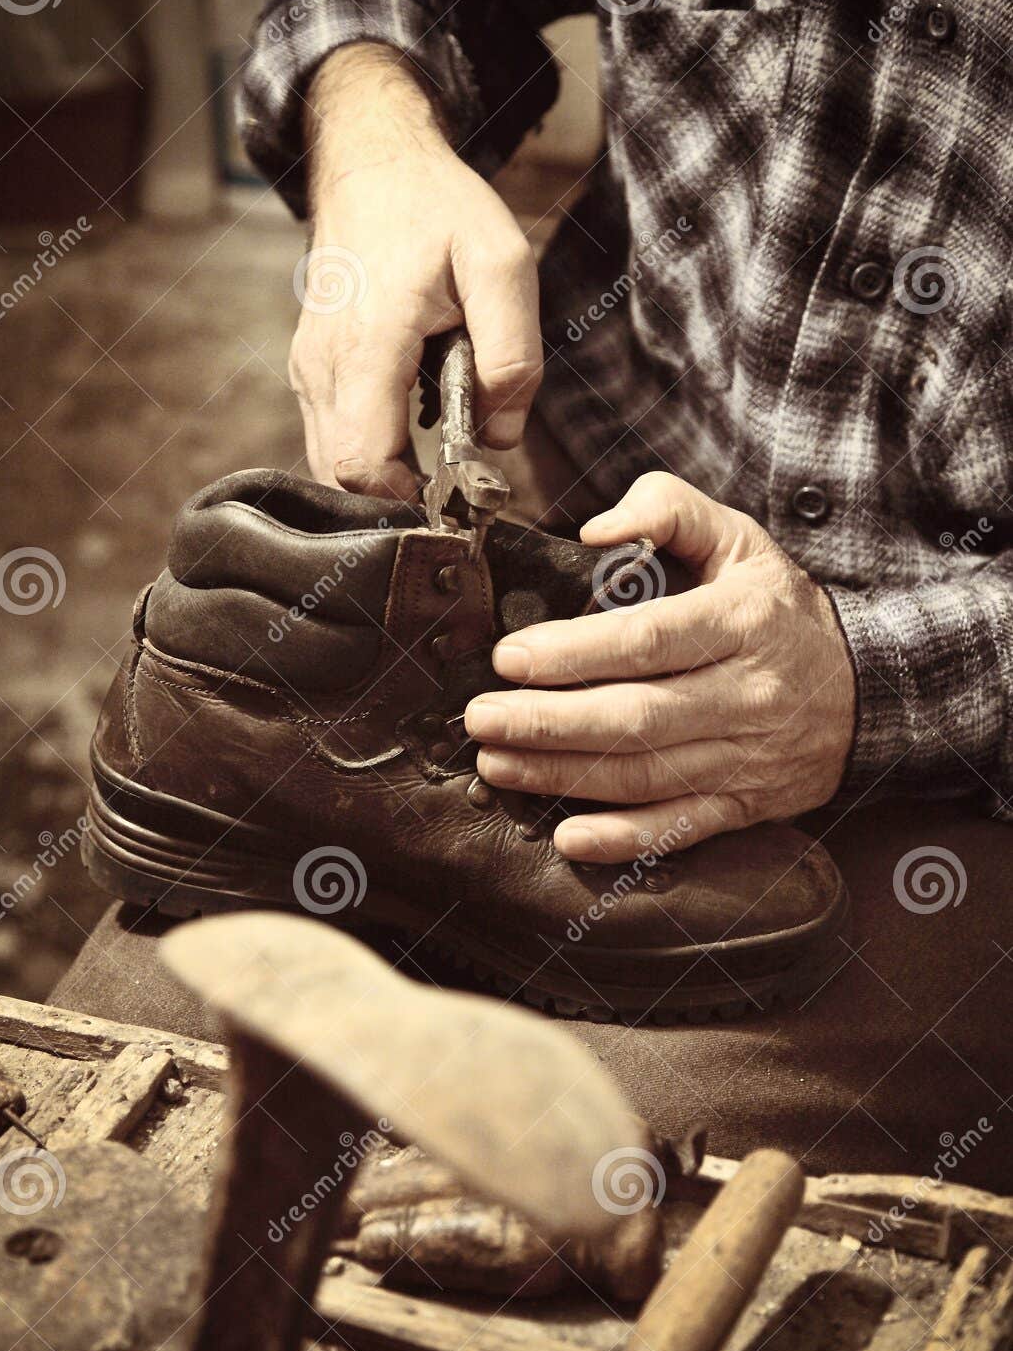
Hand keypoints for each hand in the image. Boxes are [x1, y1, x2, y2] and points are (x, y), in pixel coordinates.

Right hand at [292, 45, 541, 496]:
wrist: (372, 163)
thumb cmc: (438, 209)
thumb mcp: (503, 264)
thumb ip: (513, 355)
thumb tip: (501, 436)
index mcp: (371, 343)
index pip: (364, 461)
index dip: (408, 497)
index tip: (454, 494)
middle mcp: (325, 364)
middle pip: (344, 476)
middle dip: (398, 495)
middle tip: (454, 483)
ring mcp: (308, 369)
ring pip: (331, 462)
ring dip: (382, 475)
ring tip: (436, 456)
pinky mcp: (308, 369)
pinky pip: (330, 436)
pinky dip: (367, 451)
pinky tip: (410, 429)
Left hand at [464, 471, 855, 862]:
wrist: (868, 689)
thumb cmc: (778, 608)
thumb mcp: (739, 539)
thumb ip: (667, 511)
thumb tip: (594, 530)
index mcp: (742, 622)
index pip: (647, 641)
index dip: (573, 653)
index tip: (510, 657)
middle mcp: (747, 695)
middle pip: (638, 717)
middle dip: (549, 722)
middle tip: (481, 718)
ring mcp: (747, 758)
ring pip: (646, 776)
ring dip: (563, 776)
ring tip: (498, 762)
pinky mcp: (745, 804)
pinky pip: (679, 829)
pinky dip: (623, 840)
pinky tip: (568, 838)